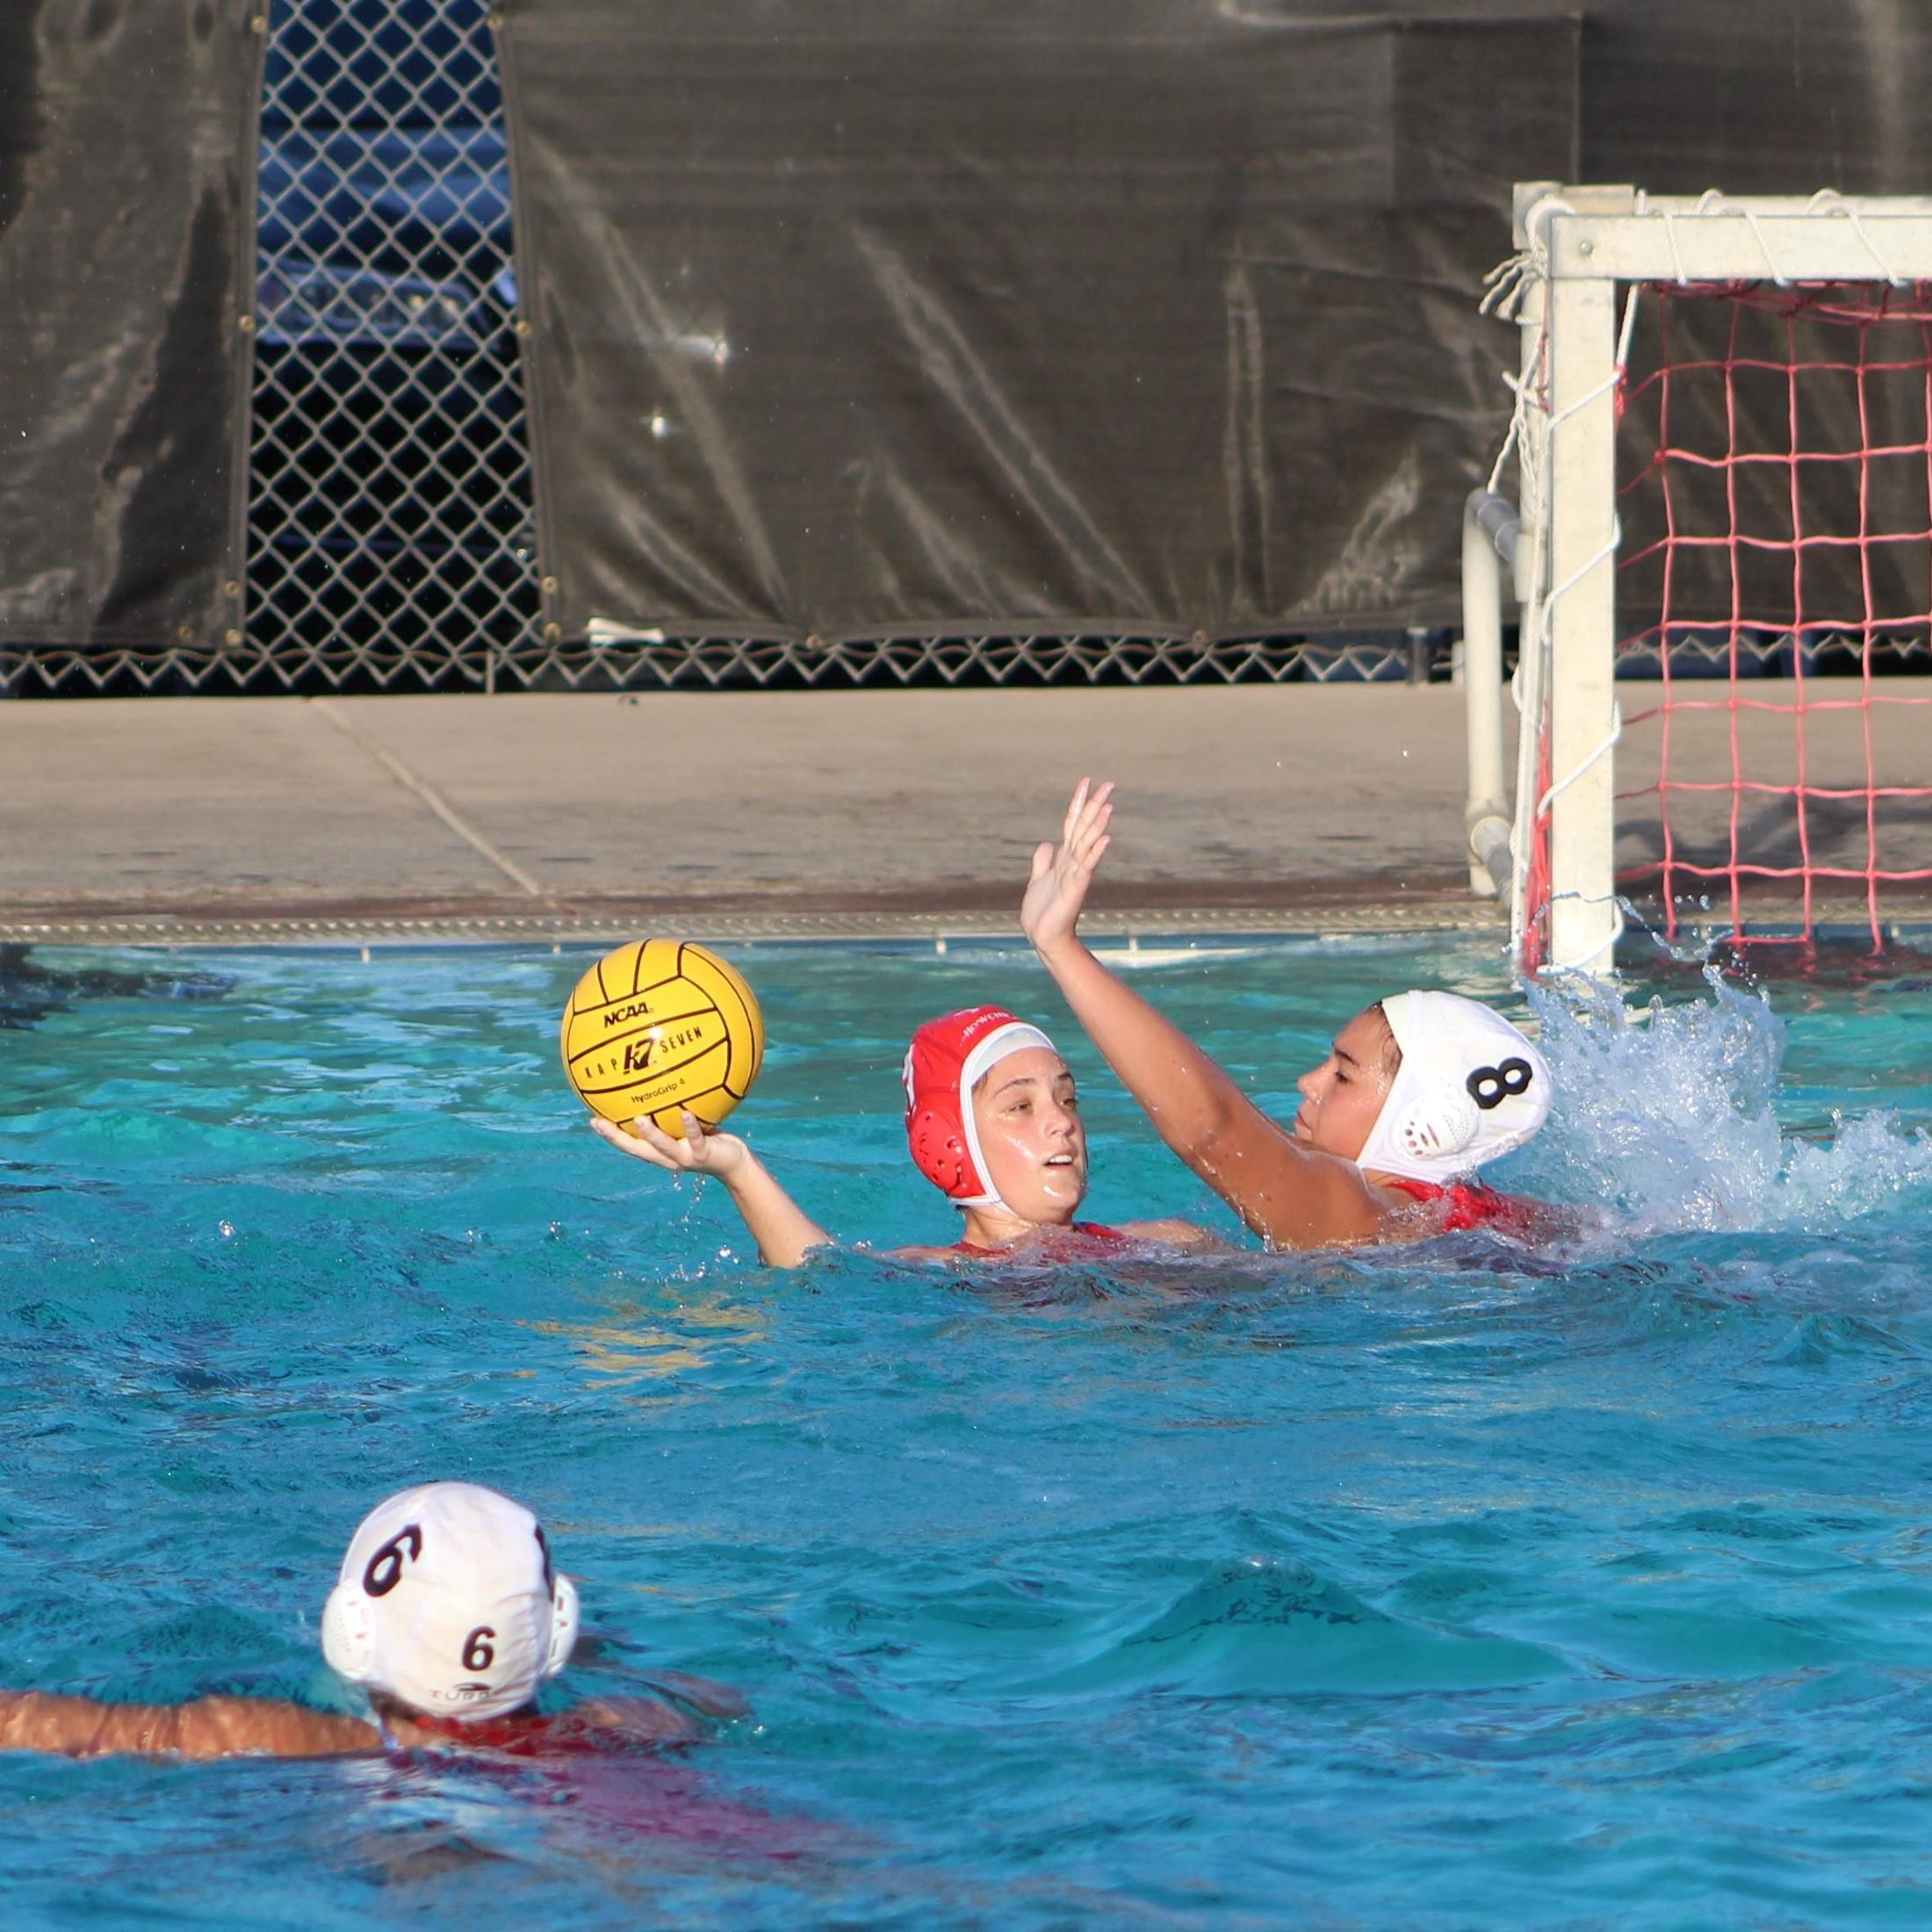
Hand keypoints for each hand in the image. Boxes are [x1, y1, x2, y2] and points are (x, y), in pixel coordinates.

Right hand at [590, 1111, 748, 1179]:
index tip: (592, 1120)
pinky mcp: (703, 1155)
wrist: (734, 1162)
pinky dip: (689, 1126)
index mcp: (659, 1151)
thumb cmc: (709, 1138)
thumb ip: (674, 1109)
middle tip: (600, 1122)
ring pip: (662, 1147)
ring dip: (649, 1134)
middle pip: (637, 1149)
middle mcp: (667, 1157)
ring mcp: (685, 1157)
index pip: (629, 1143)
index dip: (610, 1135)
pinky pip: (695, 1139)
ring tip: (638, 1119)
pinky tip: (685, 1112)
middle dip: (617, 1138)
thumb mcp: (688, 1123)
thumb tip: (663, 1079)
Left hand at [1020, 777, 1112, 956]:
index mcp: (1064, 858)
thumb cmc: (1042, 912)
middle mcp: (1073, 861)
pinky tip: (1105, 839)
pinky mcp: (1075, 888)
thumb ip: (1042, 861)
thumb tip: (1047, 843)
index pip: (1073, 823)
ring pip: (1088, 843)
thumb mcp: (1037, 880)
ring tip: (1109, 805)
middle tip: (1110, 783)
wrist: (1043, 937)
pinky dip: (1095, 852)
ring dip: (1098, 825)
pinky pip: (1087, 866)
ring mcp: (1076, 874)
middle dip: (1096, 805)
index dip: (1078, 801)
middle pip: (1085, 827)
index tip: (1086, 780)